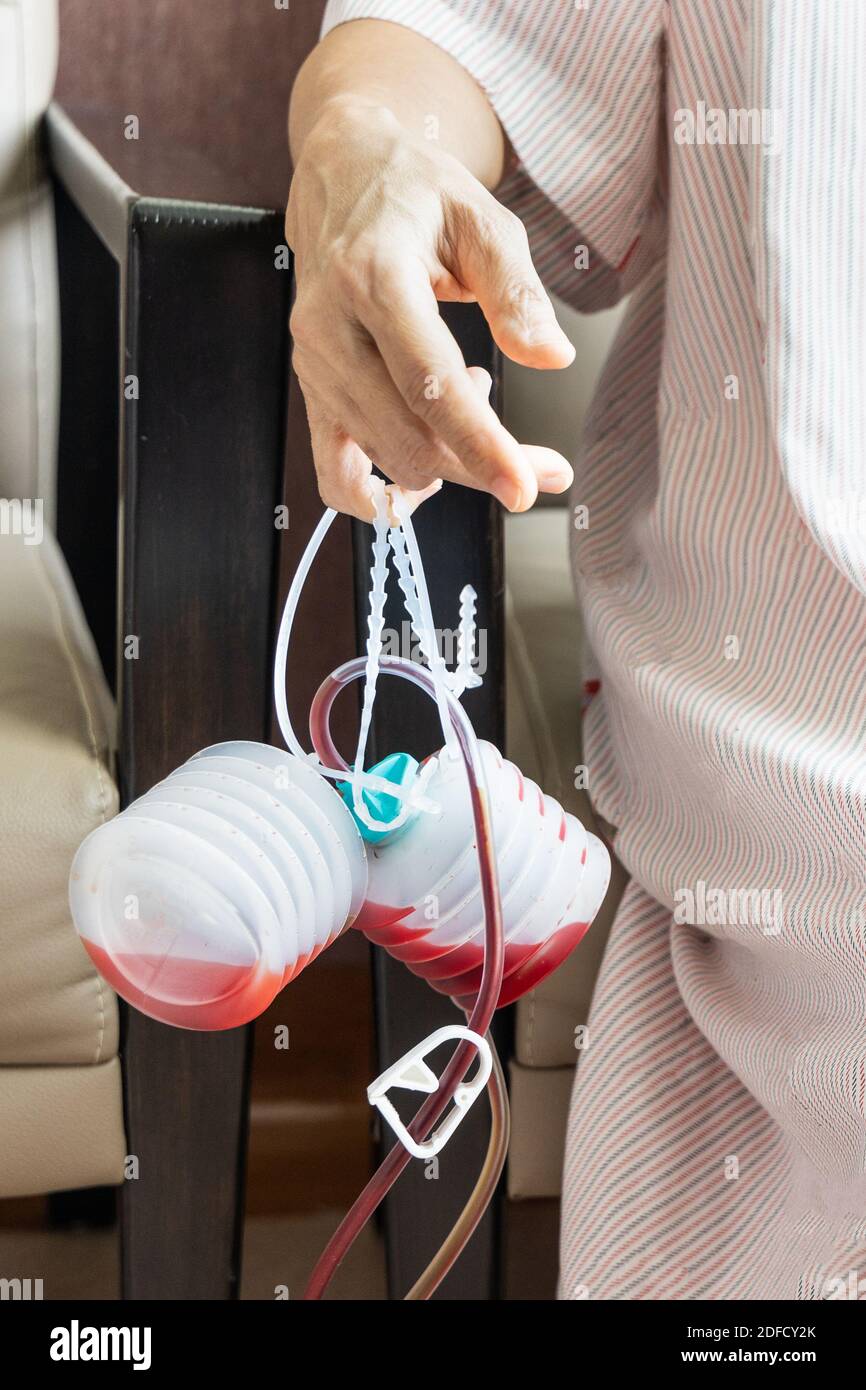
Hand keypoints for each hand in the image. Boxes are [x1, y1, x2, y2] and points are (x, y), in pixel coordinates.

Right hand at [286, 98, 574, 520]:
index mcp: (372, 278)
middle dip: (480, 466)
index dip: (481, 446)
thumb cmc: (413, 192)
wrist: (342, 172)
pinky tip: (428, 472)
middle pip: (409, 438)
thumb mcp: (481, 218)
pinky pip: (334, 475)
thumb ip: (517, 291)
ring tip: (471, 398)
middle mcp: (330, 329)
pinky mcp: (310, 390)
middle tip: (541, 466)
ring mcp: (313, 366)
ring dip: (446, 462)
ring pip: (385, 460)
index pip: (429, 385)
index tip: (526, 486)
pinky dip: (382, 495)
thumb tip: (551, 355)